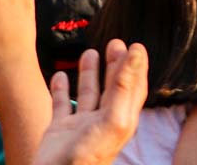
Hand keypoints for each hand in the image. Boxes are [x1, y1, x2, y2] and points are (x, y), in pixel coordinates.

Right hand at [36, 41, 148, 164]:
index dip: (136, 68)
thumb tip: (137, 52)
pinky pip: (61, 105)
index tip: (136, 46)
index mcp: (120, 121)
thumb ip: (124, 86)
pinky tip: (60, 75)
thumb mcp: (113, 119)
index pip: (133, 89)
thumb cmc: (87, 157)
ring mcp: (79, 127)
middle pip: (112, 88)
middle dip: (114, 65)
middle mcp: (101, 123)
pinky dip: (61, 89)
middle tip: (114, 43)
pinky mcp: (59, 131)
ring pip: (87, 94)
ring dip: (89, 74)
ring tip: (89, 52)